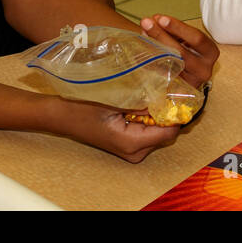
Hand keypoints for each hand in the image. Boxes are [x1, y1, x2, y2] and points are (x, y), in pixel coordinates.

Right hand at [59, 97, 181, 162]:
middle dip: (167, 112)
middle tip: (164, 90)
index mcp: (132, 143)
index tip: (179, 94)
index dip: (176, 114)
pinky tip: (139, 104)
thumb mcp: (116, 99)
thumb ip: (143, 100)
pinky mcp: (129, 146)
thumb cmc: (83, 106)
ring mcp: (132, 151)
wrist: (62, 115)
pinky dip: (149, 117)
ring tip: (148, 94)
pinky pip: (149, 131)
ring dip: (157, 113)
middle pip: (166, 132)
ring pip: (158, 131)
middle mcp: (135, 152)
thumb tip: (168, 95)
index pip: (170, 132)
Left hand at [140, 14, 217, 90]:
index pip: (197, 38)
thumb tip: (154, 20)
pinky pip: (161, 75)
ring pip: (169, 64)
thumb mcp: (188, 39)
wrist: (192, 74)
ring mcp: (190, 82)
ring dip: (153, 47)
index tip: (161, 19)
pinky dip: (151, 61)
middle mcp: (204, 69)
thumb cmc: (190, 51)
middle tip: (146, 23)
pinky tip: (141, 51)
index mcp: (210, 53)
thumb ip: (174, 30)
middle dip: (161, 35)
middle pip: (181, 52)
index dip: (178, 28)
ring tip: (142, 34)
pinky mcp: (178, 90)